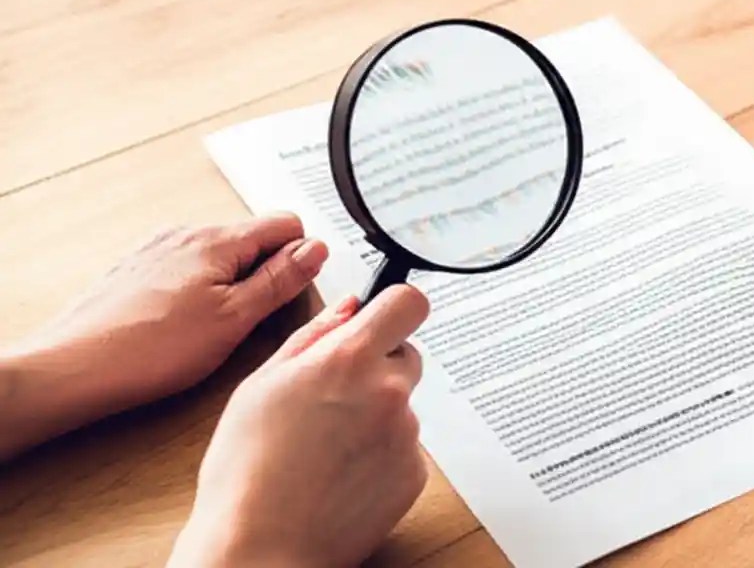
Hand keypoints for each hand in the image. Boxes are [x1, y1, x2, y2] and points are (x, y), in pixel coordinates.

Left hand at [0, 214, 327, 459]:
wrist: (74, 367)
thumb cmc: (149, 349)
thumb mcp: (235, 318)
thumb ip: (280, 280)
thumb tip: (315, 249)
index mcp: (217, 240)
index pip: (287, 223)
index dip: (302, 256)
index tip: (296, 290)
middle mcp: (186, 234)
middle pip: (253, 239)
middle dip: (266, 273)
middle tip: (255, 319)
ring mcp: (159, 250)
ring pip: (220, 256)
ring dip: (232, 284)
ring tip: (218, 328)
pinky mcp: (139, 270)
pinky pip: (188, 269)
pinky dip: (200, 291)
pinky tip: (186, 326)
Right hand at [169, 286, 429, 567]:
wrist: (260, 548)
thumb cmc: (246, 471)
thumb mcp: (261, 385)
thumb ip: (312, 336)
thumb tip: (349, 307)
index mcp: (349, 359)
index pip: (408, 303)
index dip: (394, 308)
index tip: (383, 317)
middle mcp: (388, 392)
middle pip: (406, 355)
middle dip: (377, 366)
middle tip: (333, 398)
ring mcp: (406, 435)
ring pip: (401, 405)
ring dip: (375, 415)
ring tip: (325, 448)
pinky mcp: (414, 474)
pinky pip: (404, 448)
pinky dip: (380, 455)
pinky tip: (341, 474)